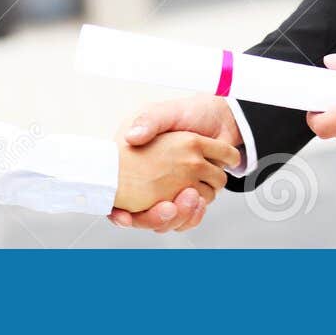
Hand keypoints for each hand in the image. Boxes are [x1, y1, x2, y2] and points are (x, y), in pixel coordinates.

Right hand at [110, 97, 240, 231]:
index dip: (118, 213)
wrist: (218, 119)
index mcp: (135, 164)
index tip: (125, 217)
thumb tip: (132, 137)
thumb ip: (149, 122)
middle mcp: (150, 183)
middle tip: (167, 207)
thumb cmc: (186, 113)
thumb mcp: (164, 113)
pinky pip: (188, 219)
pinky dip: (194, 215)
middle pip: (144, 218)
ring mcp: (170, 192)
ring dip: (179, 215)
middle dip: (156, 218)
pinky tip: (198, 202)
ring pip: (168, 220)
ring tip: (188, 197)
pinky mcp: (191, 197)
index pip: (117, 200)